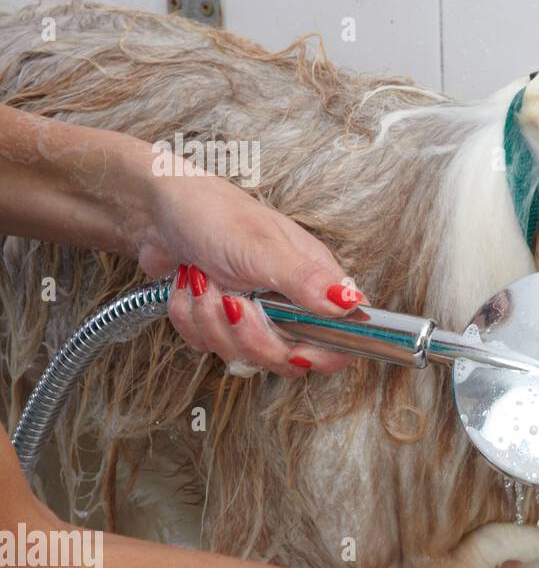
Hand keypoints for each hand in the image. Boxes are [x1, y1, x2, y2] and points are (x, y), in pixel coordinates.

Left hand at [133, 148, 361, 378]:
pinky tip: (190, 287)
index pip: (343, 335)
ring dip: (210, 319)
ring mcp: (255, 316)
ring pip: (242, 355)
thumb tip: (351, 305)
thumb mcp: (263, 248)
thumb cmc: (215, 215)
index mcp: (315, 282)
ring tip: (205, 280)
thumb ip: (307, 280)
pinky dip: (189, 319)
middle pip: (286, 357)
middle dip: (249, 334)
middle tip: (232, 299)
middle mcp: (291, 303)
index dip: (323, 352)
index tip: (295, 349)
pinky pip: (207, 346)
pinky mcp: (220, 324)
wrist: (158, 210)